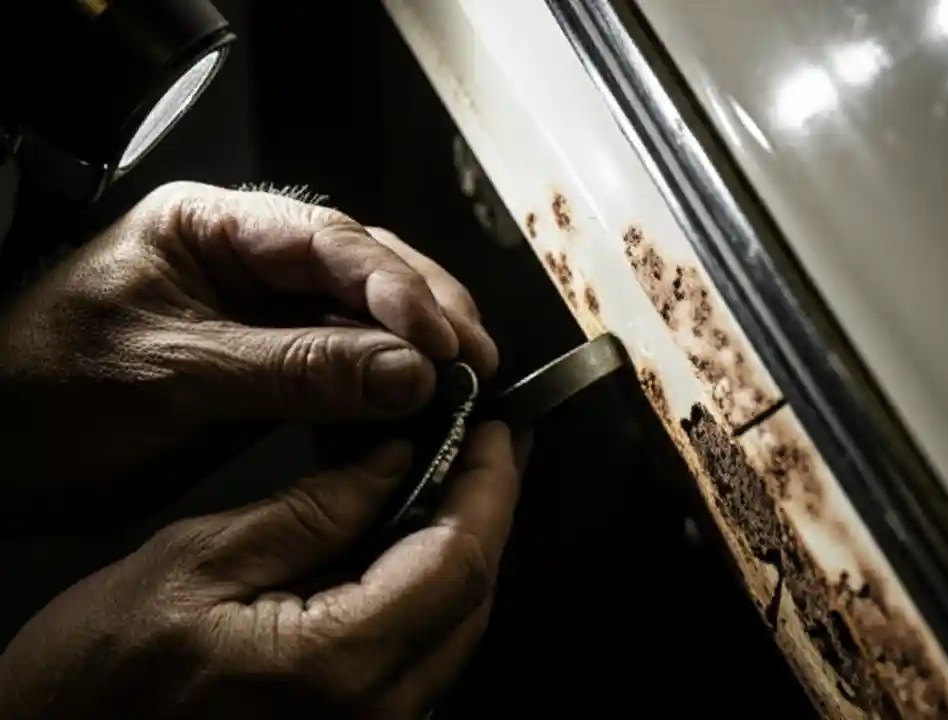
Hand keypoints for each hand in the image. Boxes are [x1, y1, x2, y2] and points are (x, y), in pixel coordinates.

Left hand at [0, 181, 498, 529]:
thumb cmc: (45, 388)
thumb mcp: (173, 372)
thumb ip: (294, 368)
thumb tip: (408, 371)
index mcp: (211, 223)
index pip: (328, 239)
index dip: (395, 288)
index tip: (441, 340)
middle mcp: (246, 256)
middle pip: (362, 266)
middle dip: (425, 311)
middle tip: (476, 361)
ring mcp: (260, 308)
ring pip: (362, 313)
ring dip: (415, 347)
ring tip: (462, 382)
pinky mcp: (267, 359)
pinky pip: (342, 360)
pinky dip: (382, 385)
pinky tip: (410, 405)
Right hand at [0, 421, 527, 719]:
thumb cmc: (99, 672)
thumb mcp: (198, 562)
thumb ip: (314, 510)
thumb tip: (400, 458)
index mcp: (336, 665)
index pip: (458, 560)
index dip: (490, 485)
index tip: (499, 427)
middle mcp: (375, 713)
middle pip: (473, 596)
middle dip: (489, 510)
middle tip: (488, 443)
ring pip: (457, 627)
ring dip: (466, 548)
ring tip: (460, 478)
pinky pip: (423, 655)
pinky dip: (432, 590)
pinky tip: (416, 542)